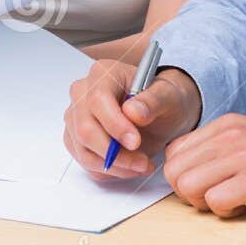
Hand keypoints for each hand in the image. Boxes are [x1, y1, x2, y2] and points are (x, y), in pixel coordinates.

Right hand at [64, 59, 201, 180]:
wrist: (162, 112)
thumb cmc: (163, 98)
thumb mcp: (169, 95)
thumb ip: (153, 101)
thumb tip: (133, 112)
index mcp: (103, 73)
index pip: (97, 100)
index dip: (115, 125)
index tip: (135, 142)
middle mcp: (82, 93)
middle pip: (85, 129)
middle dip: (114, 152)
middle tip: (143, 161)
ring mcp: (76, 117)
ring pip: (83, 150)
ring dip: (114, 166)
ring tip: (142, 165)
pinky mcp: (77, 139)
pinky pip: (86, 162)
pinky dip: (109, 171)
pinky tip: (130, 166)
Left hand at [162, 114, 245, 217]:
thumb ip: (222, 150)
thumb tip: (186, 174)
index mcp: (228, 124)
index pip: (174, 152)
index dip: (185, 176)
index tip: (208, 186)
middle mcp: (232, 135)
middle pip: (175, 171)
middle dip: (190, 193)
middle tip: (220, 197)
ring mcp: (245, 155)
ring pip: (187, 186)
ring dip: (206, 203)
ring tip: (235, 200)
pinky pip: (215, 203)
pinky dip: (227, 212)